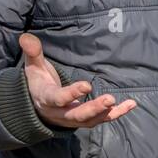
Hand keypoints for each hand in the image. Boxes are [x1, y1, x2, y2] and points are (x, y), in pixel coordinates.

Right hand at [19, 32, 136, 128]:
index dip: (71, 93)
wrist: (36, 106)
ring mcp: (72, 119)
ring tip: (122, 103)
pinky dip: (116, 114)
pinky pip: (101, 120)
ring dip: (107, 114)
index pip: (58, 98)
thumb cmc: (38, 82)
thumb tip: (26, 36)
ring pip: (89, 121)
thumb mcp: (33, 67)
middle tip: (110, 99)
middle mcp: (59, 113)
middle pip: (76, 115)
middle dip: (93, 108)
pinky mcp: (84, 120)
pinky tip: (131, 105)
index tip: (86, 85)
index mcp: (46, 98)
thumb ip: (32, 53)